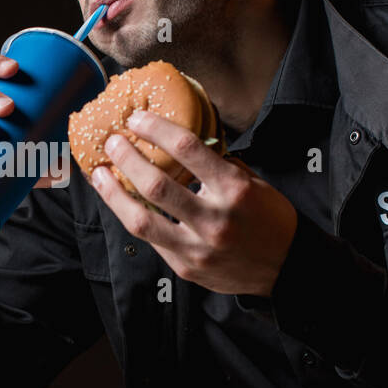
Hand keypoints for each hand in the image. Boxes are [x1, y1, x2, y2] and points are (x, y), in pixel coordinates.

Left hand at [89, 108, 297, 296]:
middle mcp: (214, 218)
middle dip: (126, 159)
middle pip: (156, 185)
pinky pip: (152, 240)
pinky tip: (121, 203)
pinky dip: (133, 218)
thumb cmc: (270, 218)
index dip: (155, 129)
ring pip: (141, 220)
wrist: (288, 267)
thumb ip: (218, 164)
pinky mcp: (186, 268)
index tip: (136, 119)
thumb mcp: (254, 182)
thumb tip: (180, 143)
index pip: (187, 149)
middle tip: (112, 142)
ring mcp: (197, 247)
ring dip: (113, 194)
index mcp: (233, 188)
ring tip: (99, 175)